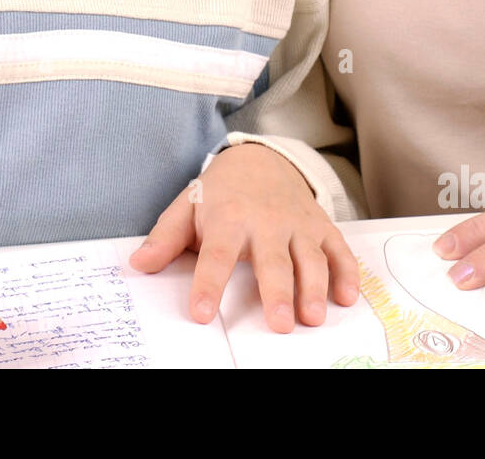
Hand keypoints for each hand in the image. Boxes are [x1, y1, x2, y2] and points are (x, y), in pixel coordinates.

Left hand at [129, 142, 358, 332]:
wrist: (261, 159)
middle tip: (279, 325)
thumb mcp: (187, 207)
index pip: (216, 256)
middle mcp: (267, 221)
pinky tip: (347, 297)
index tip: (201, 314)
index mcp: (229, 218)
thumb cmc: (221, 192)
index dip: (208, 285)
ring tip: (312, 318)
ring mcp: (298, 224)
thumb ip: (165, 238)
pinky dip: (347, 272)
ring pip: (310, 258)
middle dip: (276, 292)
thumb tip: (138, 264)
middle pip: (272, 260)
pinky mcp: (320, 226)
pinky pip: (338, 249)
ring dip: (314, 288)